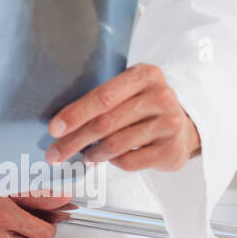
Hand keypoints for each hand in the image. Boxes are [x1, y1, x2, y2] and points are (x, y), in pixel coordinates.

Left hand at [46, 62, 201, 171]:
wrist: (183, 125)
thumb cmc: (143, 105)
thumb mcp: (129, 88)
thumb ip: (102, 96)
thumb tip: (59, 122)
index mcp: (146, 75)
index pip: (103, 96)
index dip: (75, 113)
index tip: (53, 128)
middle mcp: (161, 97)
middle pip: (106, 123)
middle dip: (74, 140)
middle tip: (53, 154)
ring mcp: (170, 124)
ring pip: (116, 145)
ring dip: (92, 154)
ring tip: (82, 156)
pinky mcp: (173, 150)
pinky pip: (130, 162)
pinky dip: (113, 162)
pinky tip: (108, 159)